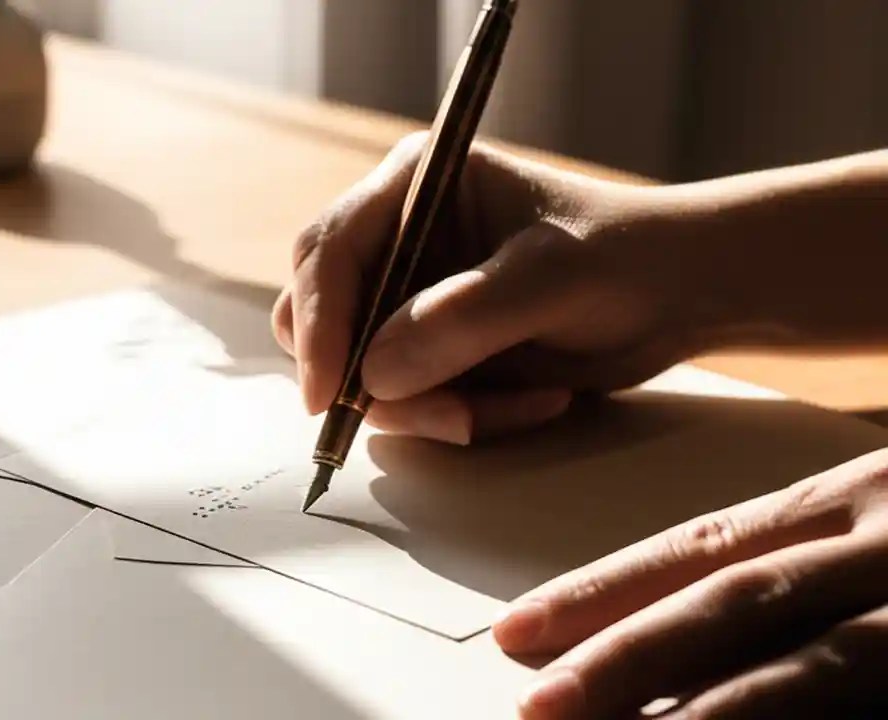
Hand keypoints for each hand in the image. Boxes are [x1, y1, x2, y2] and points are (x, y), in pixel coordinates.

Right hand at [272, 133, 719, 444]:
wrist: (681, 298)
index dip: (319, 322)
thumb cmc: (624, 260)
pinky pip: (406, 401)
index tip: (330, 393)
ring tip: (514, 405)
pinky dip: (459, 417)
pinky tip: (533, 401)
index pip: (326, 252)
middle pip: (321, 317)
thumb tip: (373, 375)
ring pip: (360, 372)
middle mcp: (397, 239)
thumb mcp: (548, 280)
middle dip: (370, 377)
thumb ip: (461, 320)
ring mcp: (410, 298)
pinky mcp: (431, 348)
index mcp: (413, 186)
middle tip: (443, 415)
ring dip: (429, 406)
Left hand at [495, 448, 887, 718]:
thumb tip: (683, 639)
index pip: (703, 543)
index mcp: (859, 495)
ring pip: (818, 669)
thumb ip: (802, 577)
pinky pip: (871, 707)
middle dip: (629, 656)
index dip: (603, 590)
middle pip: (737, 598)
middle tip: (536, 706)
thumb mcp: (887, 535)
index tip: (516, 626)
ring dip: (707, 715)